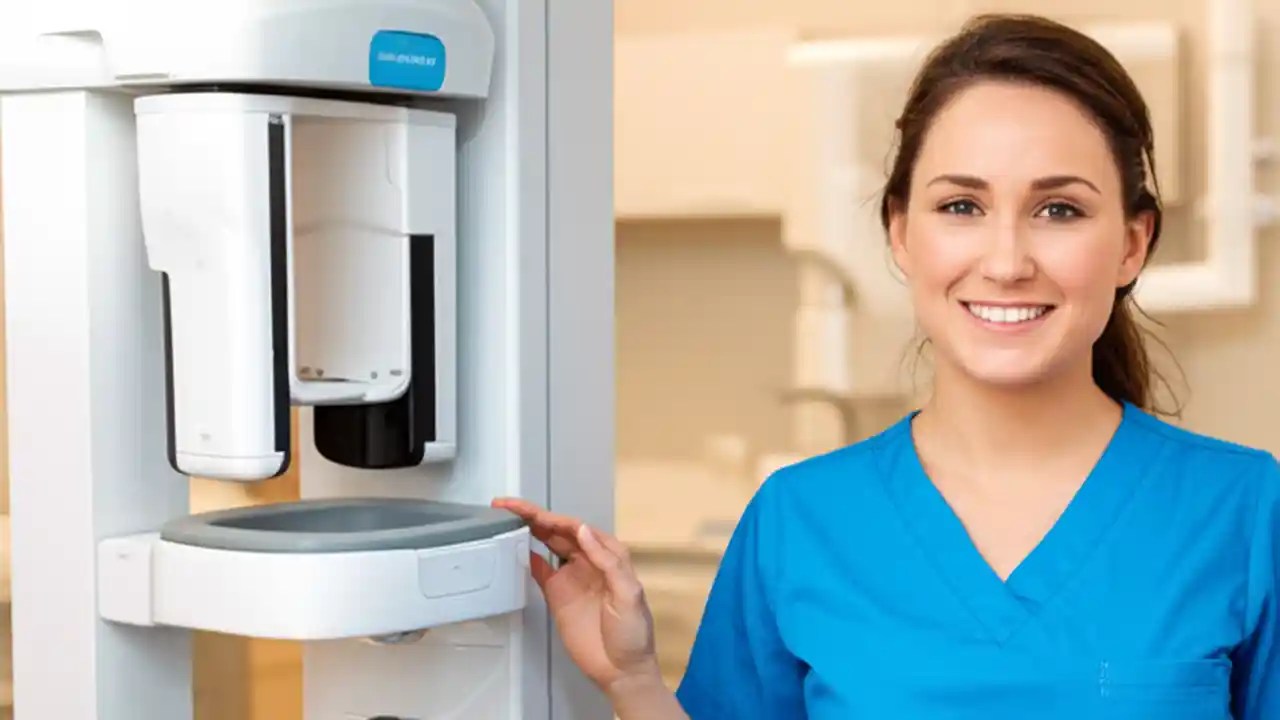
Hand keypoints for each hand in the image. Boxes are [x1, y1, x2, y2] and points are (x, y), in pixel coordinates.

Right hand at [491, 497, 660, 695]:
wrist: (622, 670)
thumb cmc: (633, 633)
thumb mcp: (628, 594)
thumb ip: (607, 561)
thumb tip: (582, 530)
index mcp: (608, 555)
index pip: (577, 528)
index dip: (552, 517)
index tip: (530, 511)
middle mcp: (589, 562)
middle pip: (558, 532)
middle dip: (535, 517)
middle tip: (507, 507)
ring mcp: (572, 578)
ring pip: (548, 546)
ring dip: (530, 531)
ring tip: (506, 519)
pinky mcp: (559, 596)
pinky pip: (541, 571)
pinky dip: (528, 558)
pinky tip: (515, 548)